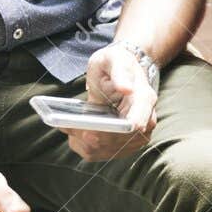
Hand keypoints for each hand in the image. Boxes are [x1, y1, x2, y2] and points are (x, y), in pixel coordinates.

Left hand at [62, 44, 157, 160]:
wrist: (119, 72)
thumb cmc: (115, 63)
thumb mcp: (115, 58)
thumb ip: (120, 71)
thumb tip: (125, 89)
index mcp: (144, 98)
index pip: (139, 121)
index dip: (117, 131)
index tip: (92, 132)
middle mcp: (145, 121)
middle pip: (116, 140)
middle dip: (89, 135)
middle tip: (67, 124)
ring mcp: (135, 137)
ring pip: (104, 150)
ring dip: (82, 141)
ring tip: (69, 125)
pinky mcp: (122, 146)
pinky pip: (98, 153)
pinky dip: (81, 144)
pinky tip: (75, 131)